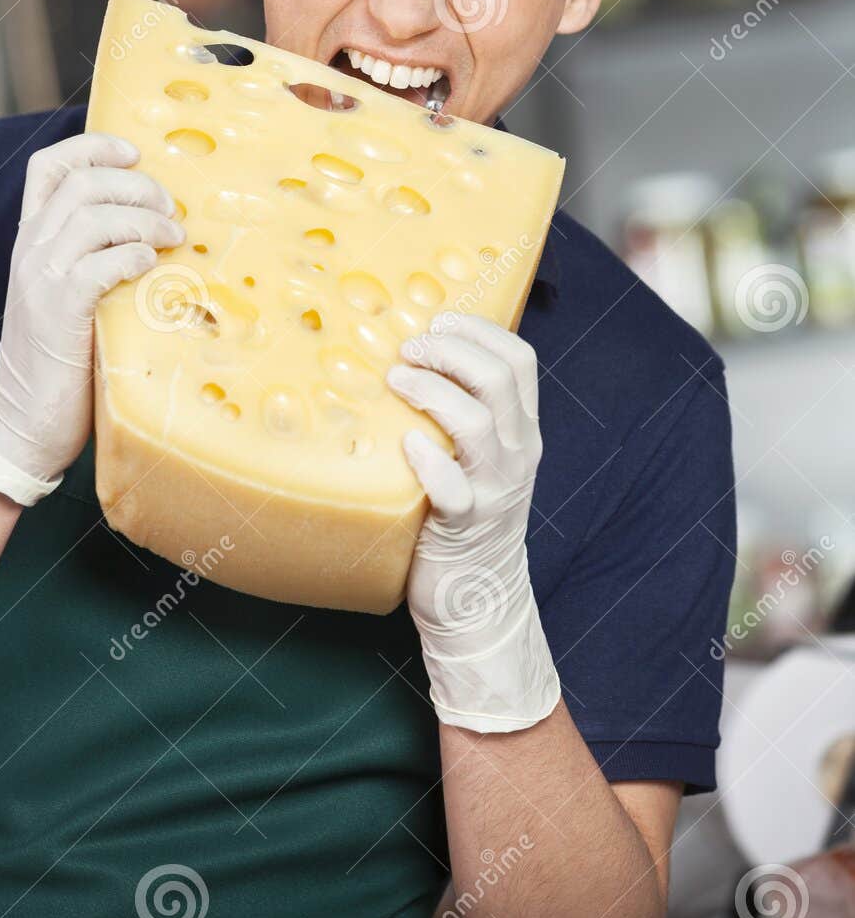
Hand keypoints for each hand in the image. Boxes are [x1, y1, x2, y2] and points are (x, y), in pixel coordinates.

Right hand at [0, 132, 183, 486]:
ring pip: (92, 216)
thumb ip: (99, 258)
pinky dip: (131, 256)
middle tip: (171, 209)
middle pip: (82, 183)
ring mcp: (40, 280)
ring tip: (173, 237)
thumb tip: (163, 232)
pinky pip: (98, 264)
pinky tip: (150, 267)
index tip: (135, 153)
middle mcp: (31, 251)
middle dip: (136, 185)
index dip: (93, 147)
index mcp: (31, 240)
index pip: (48, 167)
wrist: (22, 423)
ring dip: (144, 219)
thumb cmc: (62, 362)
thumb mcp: (73, 295)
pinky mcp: (57, 312)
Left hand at [387, 312, 559, 733]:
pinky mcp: (464, 525)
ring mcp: (494, 489)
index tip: (437, 319)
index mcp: (521, 429)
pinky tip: (404, 444)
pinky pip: (451, 487)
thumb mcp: (478, 456)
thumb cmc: (464, 513)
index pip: (520, 359)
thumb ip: (462, 409)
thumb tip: (410, 353)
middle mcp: (516, 453)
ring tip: (396, 381)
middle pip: (499, 379)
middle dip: (450, 351)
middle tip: (408, 349)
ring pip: (477, 424)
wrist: (479, 598)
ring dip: (432, 392)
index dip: (478, 330)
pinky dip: (428, 459)